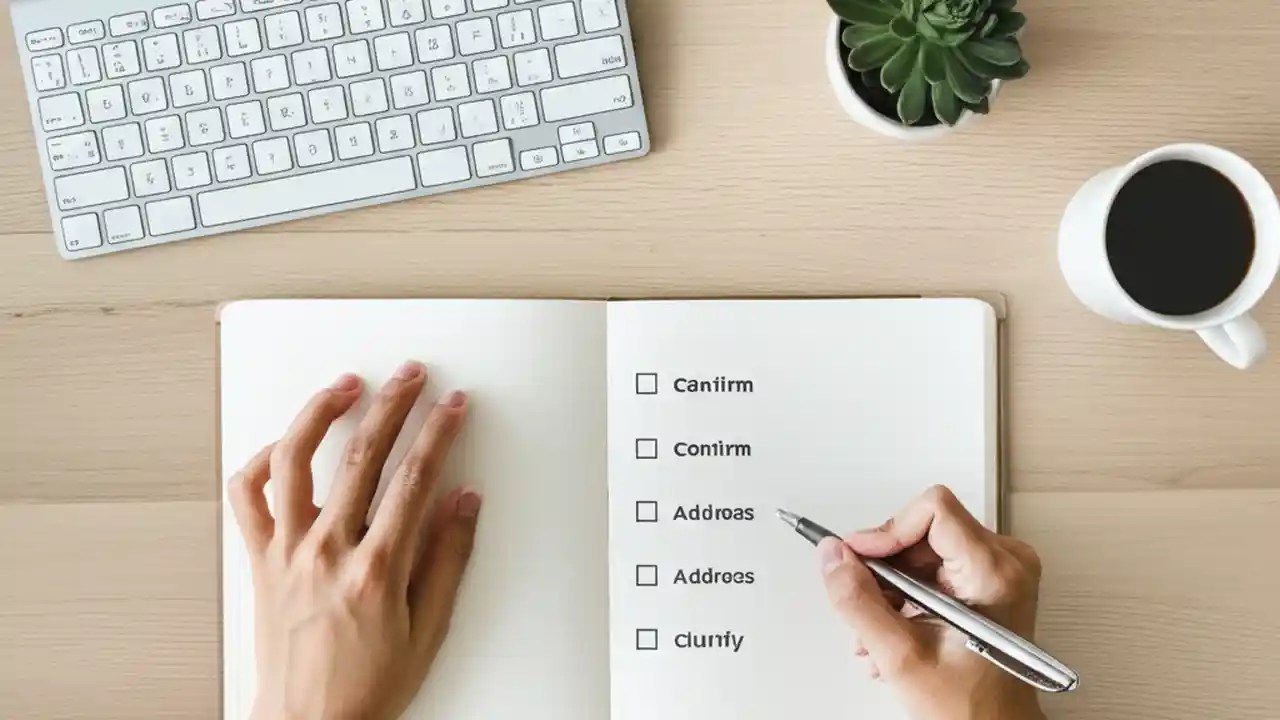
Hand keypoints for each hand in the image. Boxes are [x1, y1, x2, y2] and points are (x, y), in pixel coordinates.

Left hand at [228, 361, 481, 719]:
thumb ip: (448, 560)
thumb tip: (464, 503)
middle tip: (411, 376)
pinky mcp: (260, 560)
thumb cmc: (367, 687)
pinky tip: (286, 442)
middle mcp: (326, 552)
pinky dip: (262, 461)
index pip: (413, 479)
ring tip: (345, 386)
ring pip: (295, 461)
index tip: (453, 406)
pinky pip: (248, 496)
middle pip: (361, 456)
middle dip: (393, 405)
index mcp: (375, 570)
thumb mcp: (428, 630)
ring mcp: (287, 552)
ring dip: (320, 413)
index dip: (438, 434)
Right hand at [820, 486, 1045, 719]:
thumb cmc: (971, 706)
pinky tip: (894, 625)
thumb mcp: (901, 656)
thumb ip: (859, 601)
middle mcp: (1006, 562)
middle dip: (886, 566)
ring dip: (891, 584)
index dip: (888, 530)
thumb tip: (832, 556)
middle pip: (924, 528)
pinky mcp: (989, 580)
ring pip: (924, 546)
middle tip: (867, 601)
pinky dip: (907, 591)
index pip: (933, 509)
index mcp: (994, 574)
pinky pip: (935, 563)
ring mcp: (1000, 570)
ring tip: (878, 626)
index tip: (860, 557)